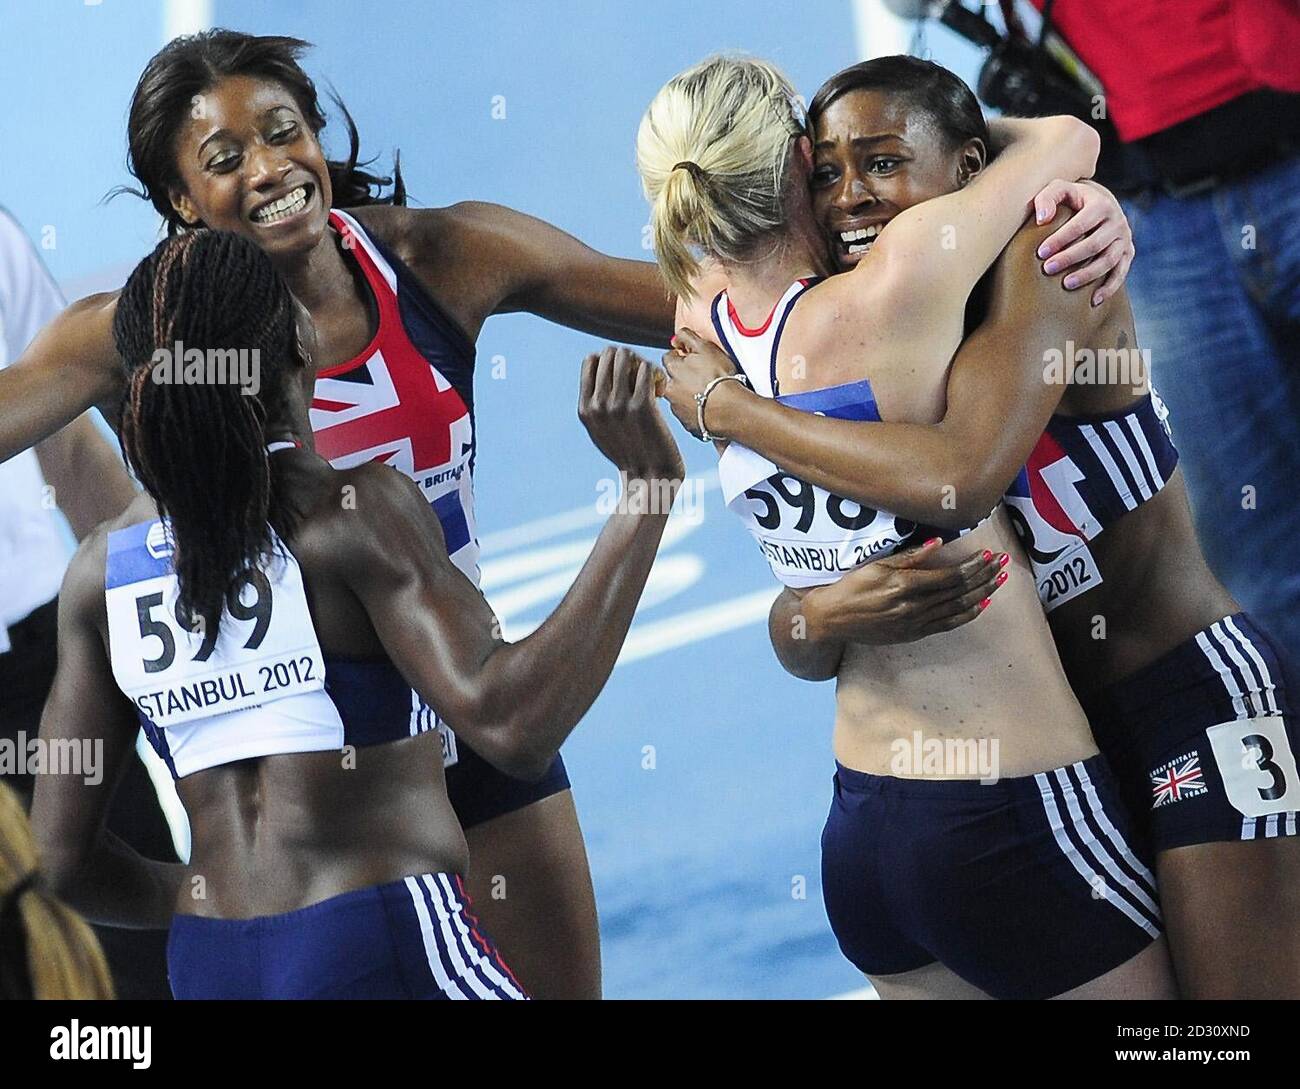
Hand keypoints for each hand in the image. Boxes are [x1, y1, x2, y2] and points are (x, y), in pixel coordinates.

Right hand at [579, 345, 683, 480]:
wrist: (650, 479)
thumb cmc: (631, 453)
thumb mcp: (602, 430)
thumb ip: (597, 403)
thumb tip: (599, 365)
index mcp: (584, 409)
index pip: (590, 360)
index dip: (610, 361)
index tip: (625, 378)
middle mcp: (597, 404)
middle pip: (610, 353)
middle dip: (629, 359)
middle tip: (642, 380)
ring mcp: (618, 404)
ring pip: (628, 355)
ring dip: (643, 363)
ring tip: (652, 384)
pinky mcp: (642, 405)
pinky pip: (647, 368)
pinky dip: (657, 375)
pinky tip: (661, 392)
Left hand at [659, 327, 738, 438]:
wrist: (729, 409)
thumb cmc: (720, 378)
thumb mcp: (705, 347)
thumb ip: (687, 337)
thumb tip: (675, 338)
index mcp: (672, 370)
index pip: (669, 358)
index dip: (681, 357)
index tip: (693, 359)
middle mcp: (670, 391)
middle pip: (672, 380)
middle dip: (683, 377)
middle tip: (703, 377)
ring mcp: (678, 409)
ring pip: (679, 398)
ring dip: (689, 395)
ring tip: (708, 393)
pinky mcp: (688, 424)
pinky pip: (689, 415)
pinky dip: (696, 411)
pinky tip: (709, 407)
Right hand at [803, 539, 1009, 644]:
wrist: (834, 618)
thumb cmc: (852, 587)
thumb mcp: (876, 564)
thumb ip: (909, 556)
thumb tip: (937, 544)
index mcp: (905, 585)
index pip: (951, 575)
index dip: (973, 565)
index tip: (988, 554)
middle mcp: (914, 605)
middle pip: (960, 591)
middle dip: (985, 576)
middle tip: (1003, 563)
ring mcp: (915, 622)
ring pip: (959, 607)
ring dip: (983, 593)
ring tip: (1000, 581)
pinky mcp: (914, 633)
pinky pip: (948, 624)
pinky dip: (968, 614)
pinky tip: (981, 604)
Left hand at [1032, 178, 1134, 306]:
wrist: (1097, 203)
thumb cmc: (1071, 199)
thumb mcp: (1059, 189)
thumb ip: (1047, 198)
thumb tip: (1043, 219)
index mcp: (1101, 204)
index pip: (1081, 224)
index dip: (1061, 239)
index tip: (1040, 253)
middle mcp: (1117, 221)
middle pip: (1094, 244)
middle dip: (1070, 258)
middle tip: (1047, 269)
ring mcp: (1124, 238)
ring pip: (1108, 261)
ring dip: (1088, 275)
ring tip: (1066, 284)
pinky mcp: (1128, 252)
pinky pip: (1121, 272)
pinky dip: (1109, 288)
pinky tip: (1093, 301)